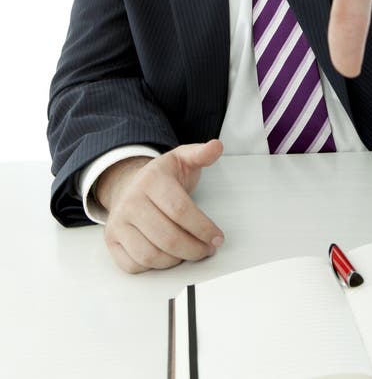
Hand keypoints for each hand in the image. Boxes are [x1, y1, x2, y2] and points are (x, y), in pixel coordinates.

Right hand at [96, 140, 224, 273]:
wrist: (129, 184)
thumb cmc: (162, 178)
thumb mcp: (182, 159)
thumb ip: (201, 154)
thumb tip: (217, 146)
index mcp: (151, 180)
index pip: (180, 210)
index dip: (203, 228)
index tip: (217, 238)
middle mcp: (131, 201)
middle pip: (167, 237)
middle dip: (194, 249)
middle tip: (207, 250)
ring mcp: (118, 222)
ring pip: (150, 255)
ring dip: (176, 260)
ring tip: (189, 252)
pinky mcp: (112, 240)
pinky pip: (133, 265)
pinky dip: (154, 267)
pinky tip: (167, 257)